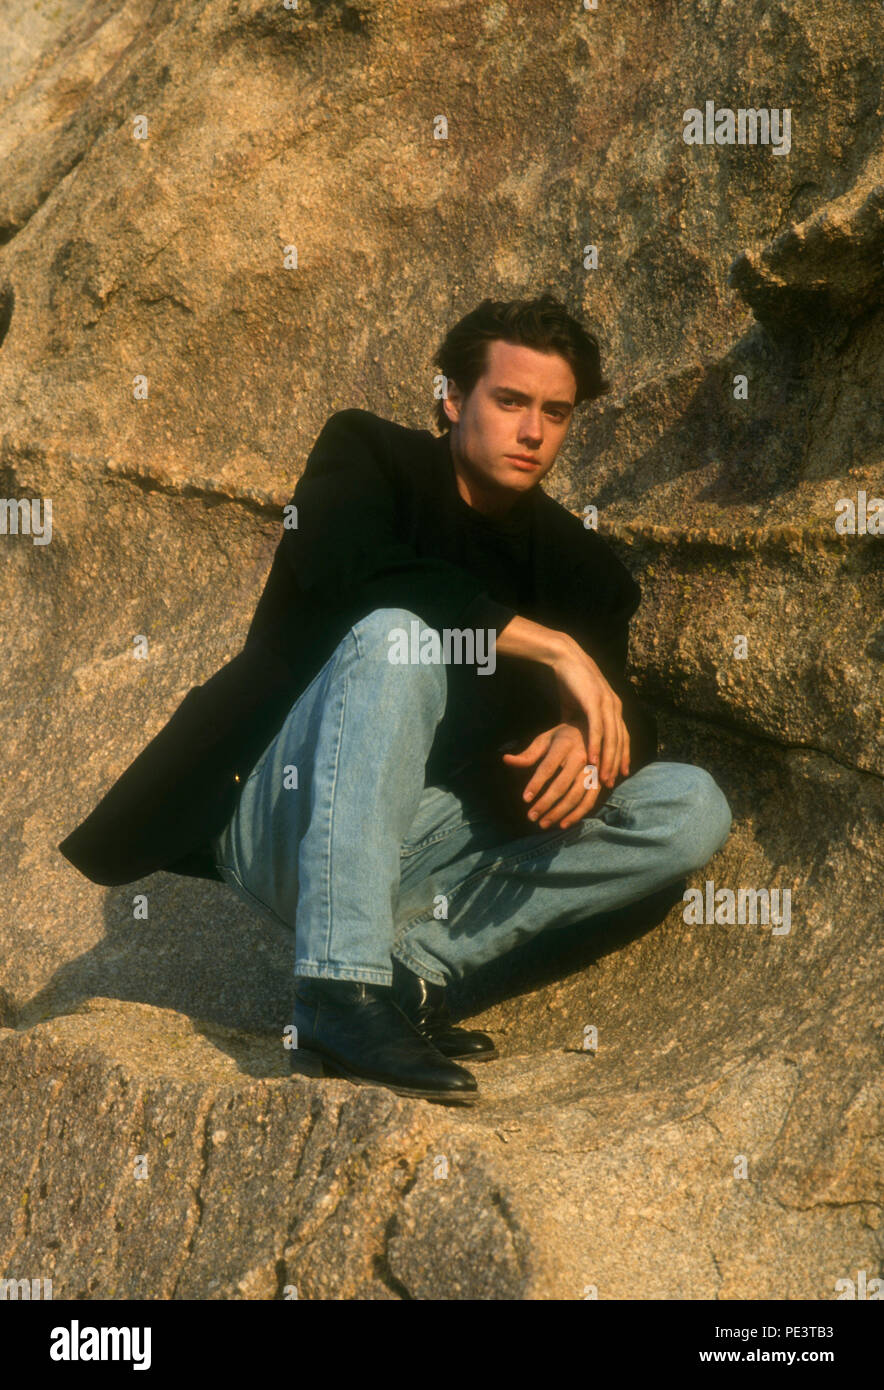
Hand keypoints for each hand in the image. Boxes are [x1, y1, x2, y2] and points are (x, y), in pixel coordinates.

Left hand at [502, 722, 609, 829]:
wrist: (591, 732)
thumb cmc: (561, 738)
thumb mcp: (544, 740)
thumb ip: (527, 754)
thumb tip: (505, 759)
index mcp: (564, 745)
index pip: (548, 767)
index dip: (536, 784)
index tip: (525, 799)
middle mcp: (581, 757)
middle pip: (562, 785)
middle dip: (545, 803)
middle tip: (530, 817)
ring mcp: (593, 770)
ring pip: (576, 796)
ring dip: (559, 813)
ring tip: (543, 823)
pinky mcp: (600, 781)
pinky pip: (589, 801)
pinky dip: (577, 815)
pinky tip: (563, 824)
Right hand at [551, 638, 629, 788]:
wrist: (564, 657)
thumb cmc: (570, 681)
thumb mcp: (576, 706)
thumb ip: (579, 723)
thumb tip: (574, 738)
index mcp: (613, 707)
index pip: (622, 736)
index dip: (623, 756)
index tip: (621, 773)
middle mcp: (615, 706)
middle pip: (620, 740)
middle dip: (617, 763)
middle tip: (612, 783)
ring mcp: (606, 703)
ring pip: (612, 738)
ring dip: (609, 759)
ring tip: (604, 777)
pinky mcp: (594, 701)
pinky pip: (597, 728)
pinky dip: (596, 745)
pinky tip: (592, 760)